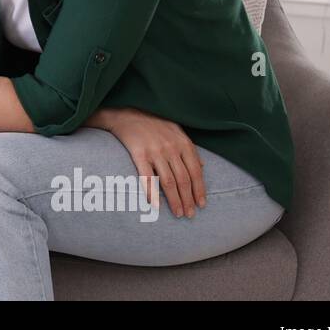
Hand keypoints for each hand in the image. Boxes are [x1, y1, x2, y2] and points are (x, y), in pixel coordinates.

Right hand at [86, 106, 206, 217]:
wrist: (127, 114)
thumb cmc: (154, 124)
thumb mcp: (177, 132)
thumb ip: (189, 149)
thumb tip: (202, 166)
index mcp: (183, 143)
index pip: (196, 172)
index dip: (199, 190)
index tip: (201, 205)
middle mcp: (171, 148)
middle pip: (183, 180)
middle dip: (188, 199)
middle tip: (190, 215)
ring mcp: (155, 152)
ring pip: (168, 182)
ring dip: (175, 200)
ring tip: (178, 213)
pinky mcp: (139, 154)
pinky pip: (147, 177)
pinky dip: (152, 192)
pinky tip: (155, 205)